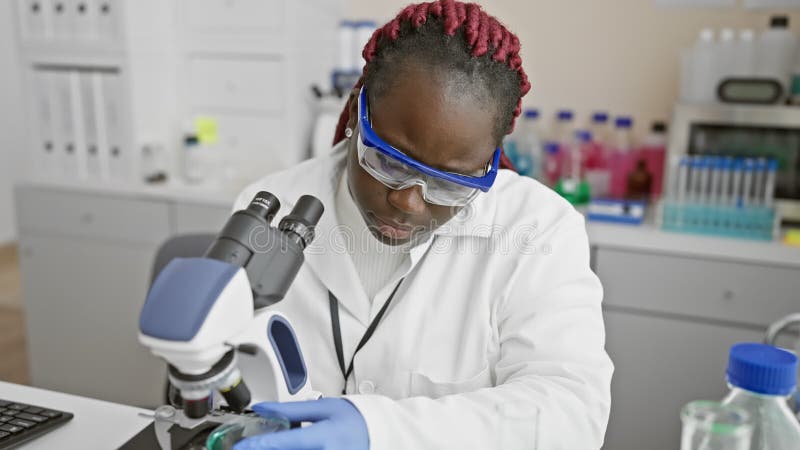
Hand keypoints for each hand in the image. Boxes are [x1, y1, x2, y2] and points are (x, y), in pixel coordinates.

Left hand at [233, 398, 368, 449]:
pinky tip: (286, 448)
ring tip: (267, 445)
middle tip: (248, 446)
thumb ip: (292, 410)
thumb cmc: (354, 420)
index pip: (283, 443)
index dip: (258, 445)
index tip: (239, 446)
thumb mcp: (325, 408)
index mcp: (323, 437)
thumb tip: (263, 408)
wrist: (381, 434)